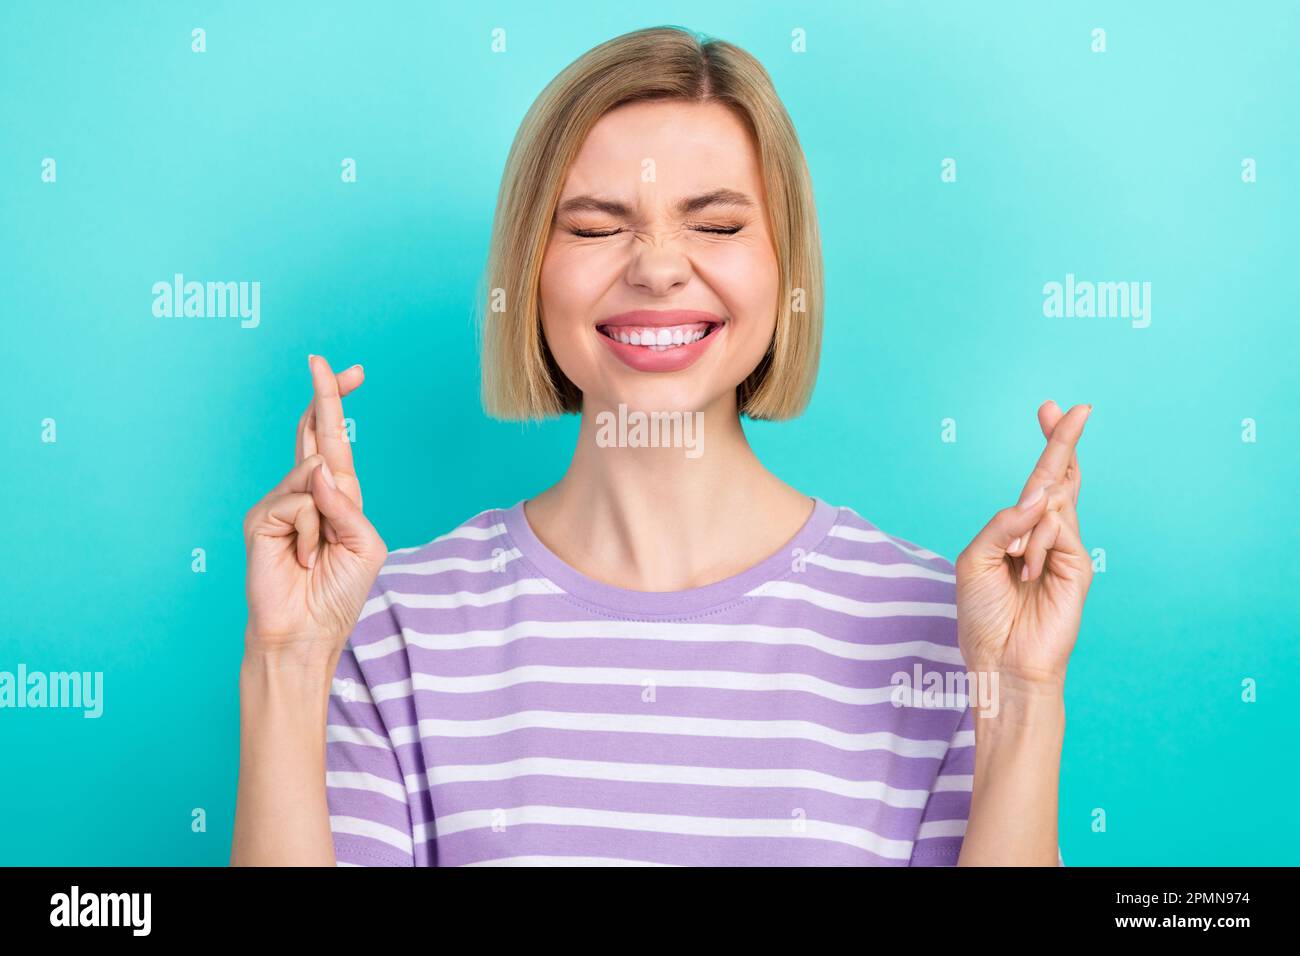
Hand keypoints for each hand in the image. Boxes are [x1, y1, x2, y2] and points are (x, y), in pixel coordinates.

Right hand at [242, 355, 386, 653]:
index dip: (339, 405)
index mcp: (337, 496)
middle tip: (323, 361)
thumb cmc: (338, 593)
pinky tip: (300, 558)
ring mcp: (280, 503)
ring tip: (316, 555)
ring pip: (310, 475)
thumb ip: (347, 505)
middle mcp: (307, 493)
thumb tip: (316, 466)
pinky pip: (296, 503)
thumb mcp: (363, 546)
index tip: (352, 371)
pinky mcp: (261, 518)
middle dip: (325, 397)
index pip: (335, 441)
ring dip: (325, 518)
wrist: (307, 633)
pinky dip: (308, 533)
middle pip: (312, 433)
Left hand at [955, 401, 1093, 689]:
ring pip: (1053, 506)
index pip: (1038, 481)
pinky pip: (1058, 532)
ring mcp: (1065, 550)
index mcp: (1018, 531)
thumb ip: (1004, 523)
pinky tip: (1028, 571)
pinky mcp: (1078, 567)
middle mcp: (1045, 535)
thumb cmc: (983, 616)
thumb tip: (1041, 495)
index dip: (1047, 445)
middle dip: (1063, 441)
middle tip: (1075, 409)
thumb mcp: (976, 559)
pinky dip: (1036, 545)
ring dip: (1028, 527)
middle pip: (1061, 477)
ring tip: (1017, 565)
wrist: (1000, 661)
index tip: (1050, 408)